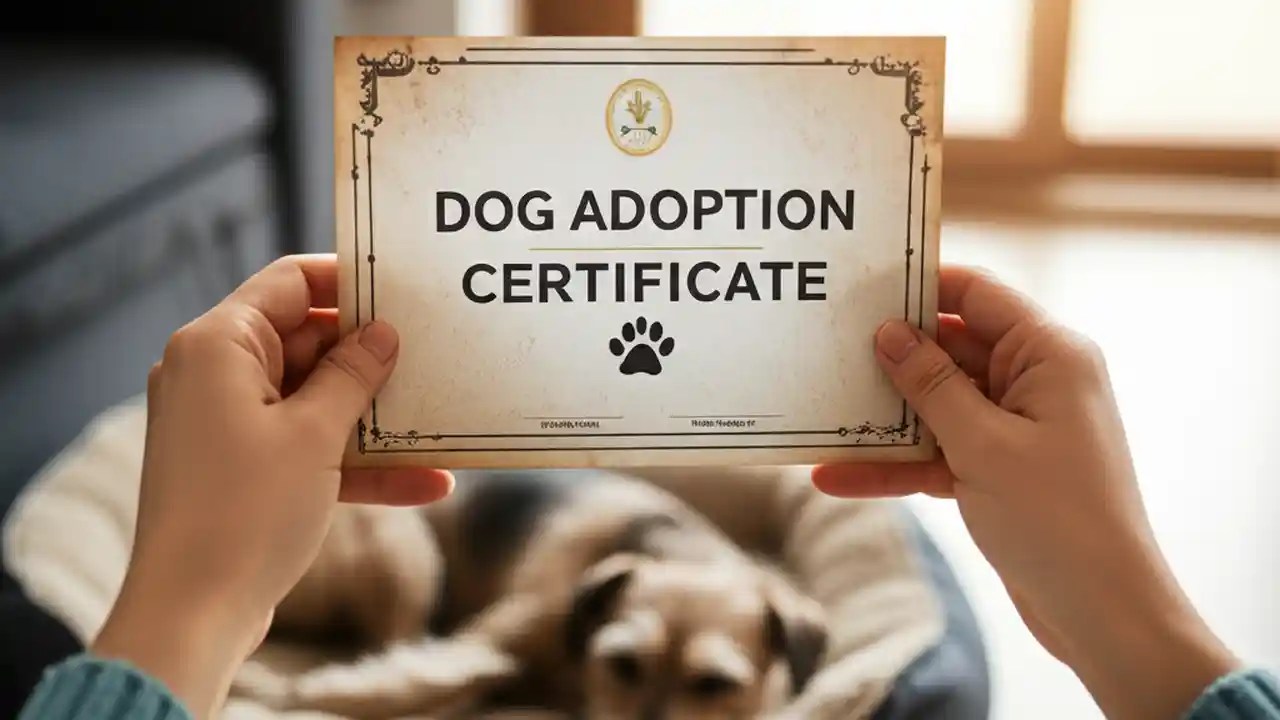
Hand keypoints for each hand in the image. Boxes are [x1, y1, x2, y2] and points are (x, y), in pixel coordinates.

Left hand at [91, 255, 452, 717]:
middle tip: (436, 356)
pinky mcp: (243, 471)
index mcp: (219, 345)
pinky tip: (426, 482)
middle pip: (307, 341)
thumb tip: (383, 334)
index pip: (290, 282)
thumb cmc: (245, 512)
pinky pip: (308, 448)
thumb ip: (352, 376)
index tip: (406, 290)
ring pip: (314, 400)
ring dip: (374, 416)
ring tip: (440, 418)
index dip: (349, 280)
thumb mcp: (315, 435)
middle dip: (371, 356)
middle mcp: (215, 375)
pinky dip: (358, 462)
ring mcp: (228, 425)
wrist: (191, 615)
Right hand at [813, 266, 1236, 719]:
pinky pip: (938, 452)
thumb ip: (931, 384)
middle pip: (951, 348)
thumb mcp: (983, 445)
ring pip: (937, 404)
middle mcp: (1036, 381)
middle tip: (825, 349)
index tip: (861, 286)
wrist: (1103, 613)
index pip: (978, 294)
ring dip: (884, 417)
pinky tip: (836, 477)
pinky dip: (895, 465)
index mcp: (1050, 355)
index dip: (921, 285)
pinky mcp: (999, 469)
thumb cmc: (1057, 520)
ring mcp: (1017, 427)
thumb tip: (889, 332)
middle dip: (890, 355)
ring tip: (819, 413)